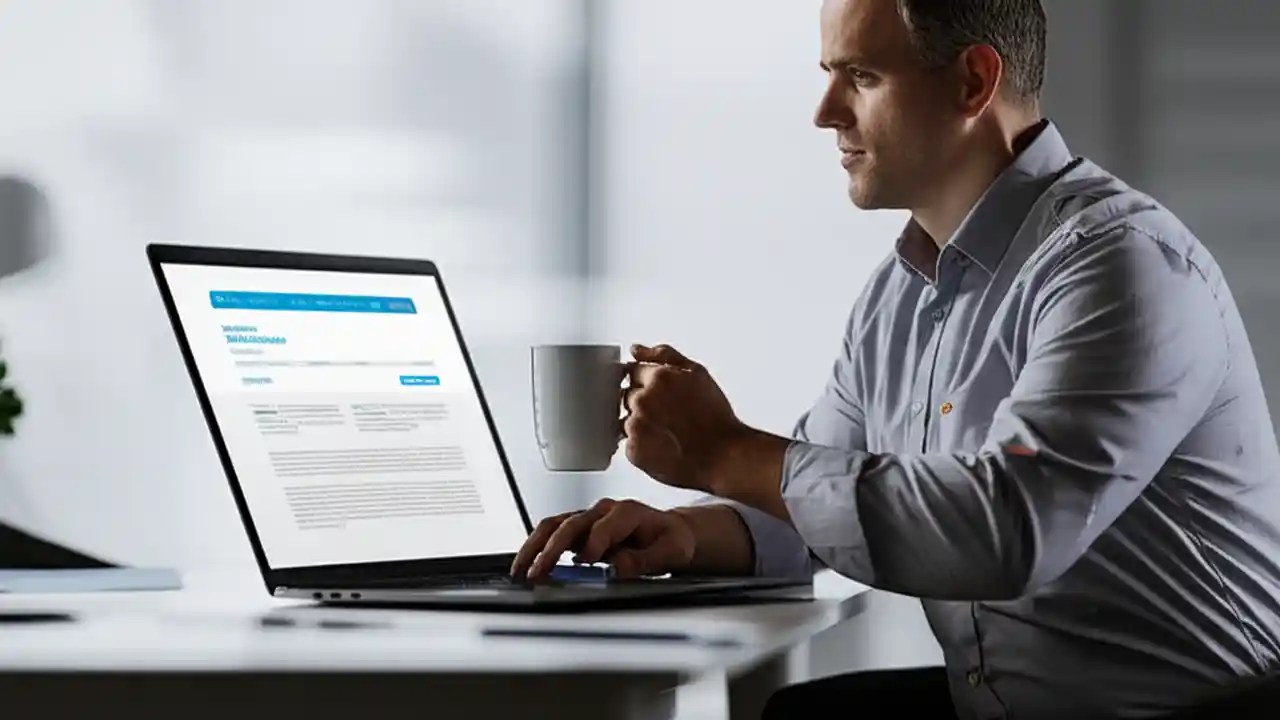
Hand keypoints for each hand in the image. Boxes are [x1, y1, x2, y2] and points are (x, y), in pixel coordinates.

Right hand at [510, 498, 695, 580]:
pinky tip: (526, 566)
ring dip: (534, 547)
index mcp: (627, 513)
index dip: (594, 543)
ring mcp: (587, 520)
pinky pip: (551, 534)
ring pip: (553, 526)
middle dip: (552, 548)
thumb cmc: (670, 540)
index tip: (585, 562)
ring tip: (520, 570)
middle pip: (570, 523)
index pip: (604, 526)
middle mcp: (603, 512)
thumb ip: (645, 559)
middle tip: (539, 571)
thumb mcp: (671, 551)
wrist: (669, 533)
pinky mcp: (577, 531)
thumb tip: (618, 567)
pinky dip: (536, 549)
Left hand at [622, 343, 746, 491]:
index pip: (633, 371)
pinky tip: (662, 444)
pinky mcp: (634, 451)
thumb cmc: (715, 418)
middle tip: (669, 415)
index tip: (662, 395)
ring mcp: (636, 427)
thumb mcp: (697, 374)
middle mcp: (642, 400)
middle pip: (627, 394)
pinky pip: (628, 442)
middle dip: (643, 402)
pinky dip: (641, 443)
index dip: (648, 382)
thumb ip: (664, 355)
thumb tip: (636, 349)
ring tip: (667, 431)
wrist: (724, 456)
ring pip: (626, 418)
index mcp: (658, 378)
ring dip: (641, 422)